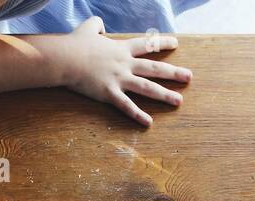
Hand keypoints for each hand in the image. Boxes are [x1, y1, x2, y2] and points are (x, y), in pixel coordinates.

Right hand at [54, 17, 190, 125]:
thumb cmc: (74, 43)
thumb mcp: (88, 27)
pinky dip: (137, 114)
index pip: (147, 45)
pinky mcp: (109, 93)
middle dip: (174, 72)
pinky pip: (126, 106)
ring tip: (179, 101)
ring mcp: (119, 79)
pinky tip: (149, 122)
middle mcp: (125, 64)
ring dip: (164, 95)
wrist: (65, 58)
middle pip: (155, 68)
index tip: (176, 43)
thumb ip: (97, 24)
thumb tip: (100, 25)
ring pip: (147, 87)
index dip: (162, 43)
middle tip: (189, 77)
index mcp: (121, 48)